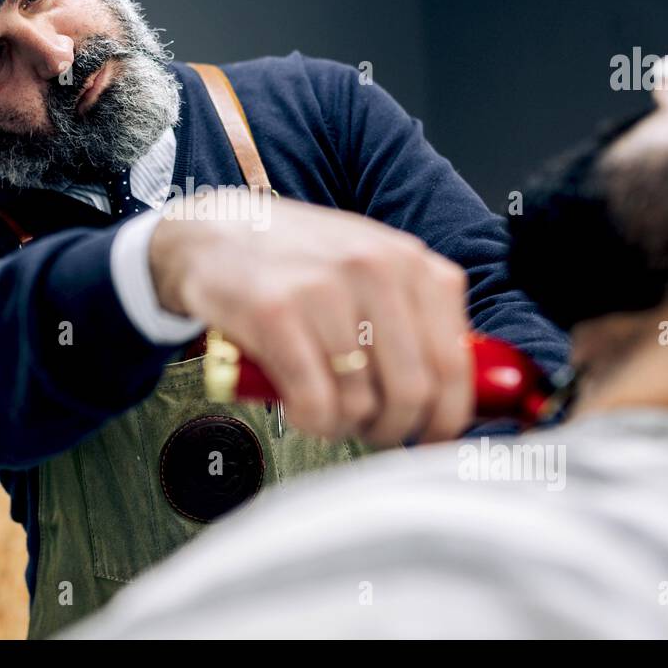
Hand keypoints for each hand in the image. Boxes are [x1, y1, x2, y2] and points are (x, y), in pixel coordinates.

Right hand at [150, 196, 472, 445]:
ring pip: (361, 403)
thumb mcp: (367, 264)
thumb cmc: (294, 260)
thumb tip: (452, 391)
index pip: (456, 361)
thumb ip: (413, 313)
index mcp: (410, 260)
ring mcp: (325, 289)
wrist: (212, 232)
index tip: (433, 435)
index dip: (449, 415)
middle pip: (414, 390)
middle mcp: (375, 269)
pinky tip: (300, 408)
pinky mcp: (276, 314)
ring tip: (325, 412)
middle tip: (372, 431)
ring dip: (344, 427)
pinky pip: (314, 402)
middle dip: (394, 429)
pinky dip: (311, 421)